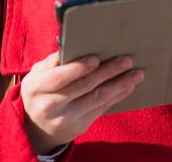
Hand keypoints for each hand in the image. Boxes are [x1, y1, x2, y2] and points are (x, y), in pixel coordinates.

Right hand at [20, 52, 144, 153]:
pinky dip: (116, 97)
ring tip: (136, 74)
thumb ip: (54, 61)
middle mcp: (50, 105)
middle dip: (107, 73)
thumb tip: (76, 44)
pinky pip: (101, 109)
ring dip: (119, 85)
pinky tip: (128, 87)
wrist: (34, 127)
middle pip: (83, 87)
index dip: (78, 69)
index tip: (96, 58)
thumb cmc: (39, 91)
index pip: (59, 78)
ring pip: (97, 99)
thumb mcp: (37, 74)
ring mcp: (65, 119)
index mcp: (37, 87)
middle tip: (127, 61)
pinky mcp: (79, 127)